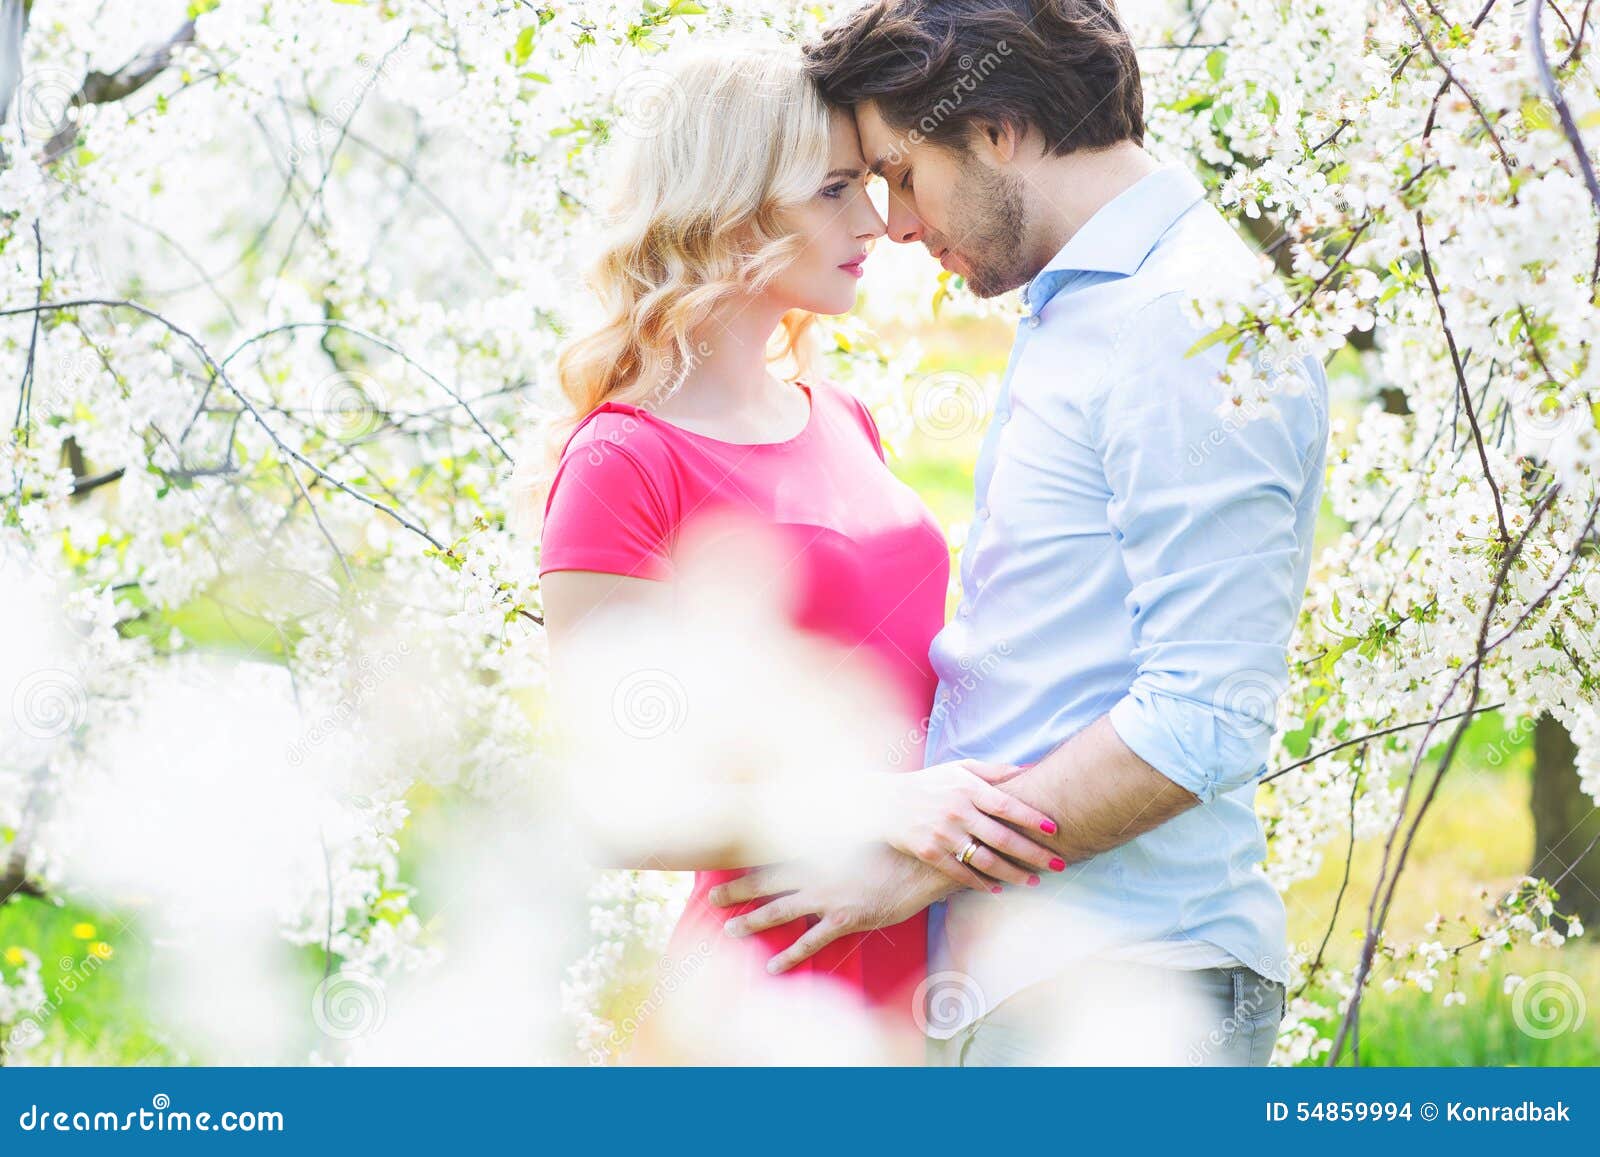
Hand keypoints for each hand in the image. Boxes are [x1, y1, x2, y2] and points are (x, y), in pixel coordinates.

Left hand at [709, 846, 958, 973]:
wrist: (924, 860)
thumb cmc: (894, 842)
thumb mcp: (862, 826)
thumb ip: (836, 829)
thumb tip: (821, 817)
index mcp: (819, 848)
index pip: (773, 854)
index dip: (749, 859)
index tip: (726, 863)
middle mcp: (817, 872)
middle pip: (766, 883)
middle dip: (737, 892)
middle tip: (712, 899)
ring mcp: (829, 897)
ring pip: (780, 911)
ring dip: (753, 921)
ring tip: (731, 929)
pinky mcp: (846, 919)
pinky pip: (811, 942)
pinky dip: (790, 956)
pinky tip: (773, 967)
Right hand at [866, 758, 1063, 889]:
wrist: (887, 803)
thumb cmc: (931, 783)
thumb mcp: (960, 769)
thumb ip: (996, 771)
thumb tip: (1032, 768)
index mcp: (967, 788)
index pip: (1006, 805)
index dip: (1031, 818)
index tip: (1055, 829)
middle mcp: (956, 811)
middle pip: (1002, 838)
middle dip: (1033, 853)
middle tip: (1058, 864)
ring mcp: (942, 834)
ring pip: (985, 860)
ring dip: (1013, 873)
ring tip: (1033, 881)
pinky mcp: (930, 853)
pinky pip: (961, 873)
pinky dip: (982, 883)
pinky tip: (1000, 887)